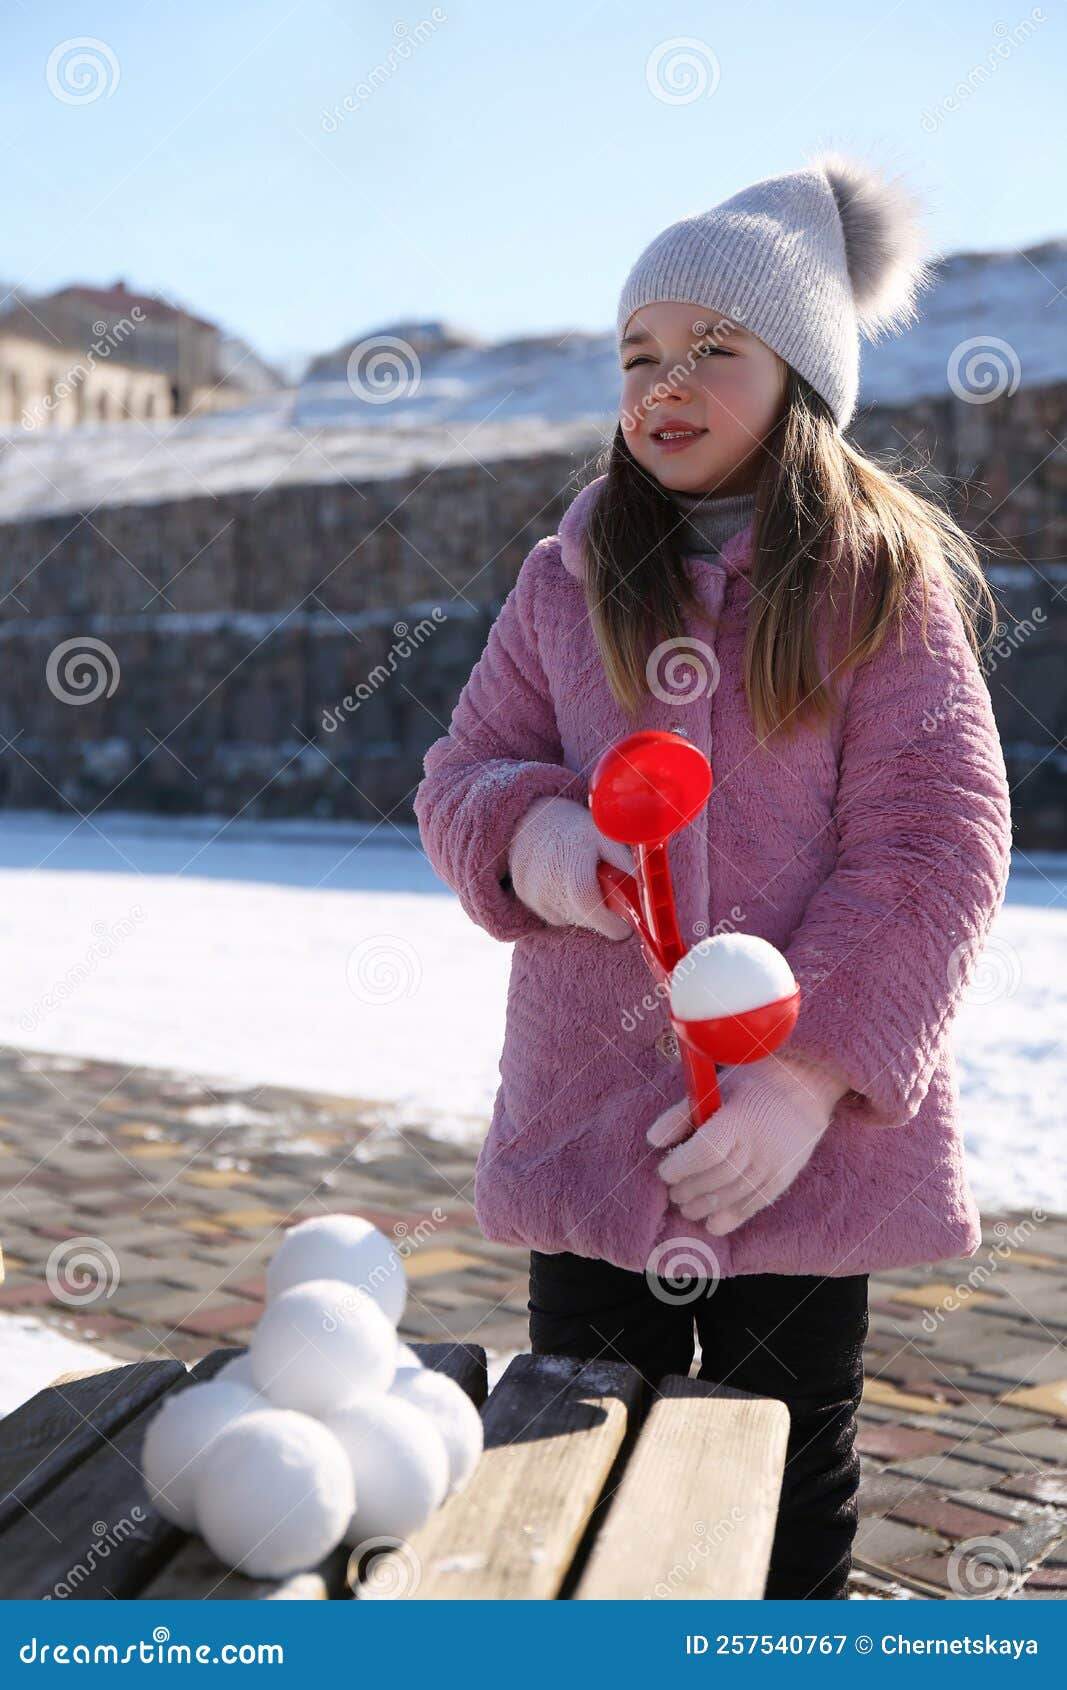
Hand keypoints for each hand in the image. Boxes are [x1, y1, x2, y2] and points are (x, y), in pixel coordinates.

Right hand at [506, 795, 635, 939]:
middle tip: (607, 899)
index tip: (624, 930)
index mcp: (571, 860)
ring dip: (581, 911)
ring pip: (566, 918)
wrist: (535, 817)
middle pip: (580, 917)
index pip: (588, 903)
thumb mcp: (607, 837)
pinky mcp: (522, 894)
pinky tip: (564, 883)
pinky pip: (551, 914)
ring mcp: (531, 887)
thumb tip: (649, 893)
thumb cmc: (578, 828)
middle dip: (600, 917)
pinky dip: (563, 906)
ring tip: (581, 881)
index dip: (608, 923)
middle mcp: (546, 877)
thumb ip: (626, 864)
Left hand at [650, 1053, 847, 1233]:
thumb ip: (682, 1115)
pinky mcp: (784, 1177)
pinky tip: (713, 1224)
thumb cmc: (751, 1084)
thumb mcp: (715, 1089)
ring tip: (687, 1207)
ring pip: (734, 1194)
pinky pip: (756, 1204)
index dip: (681, 1167)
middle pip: (718, 1177)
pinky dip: (732, 1218)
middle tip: (674, 1192)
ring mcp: (774, 1163)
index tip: (664, 1171)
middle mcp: (758, 1143)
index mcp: (739, 1118)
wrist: (804, 1086)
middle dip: (689, 1189)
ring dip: (705, 1207)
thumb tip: (652, 1139)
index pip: (706, 1151)